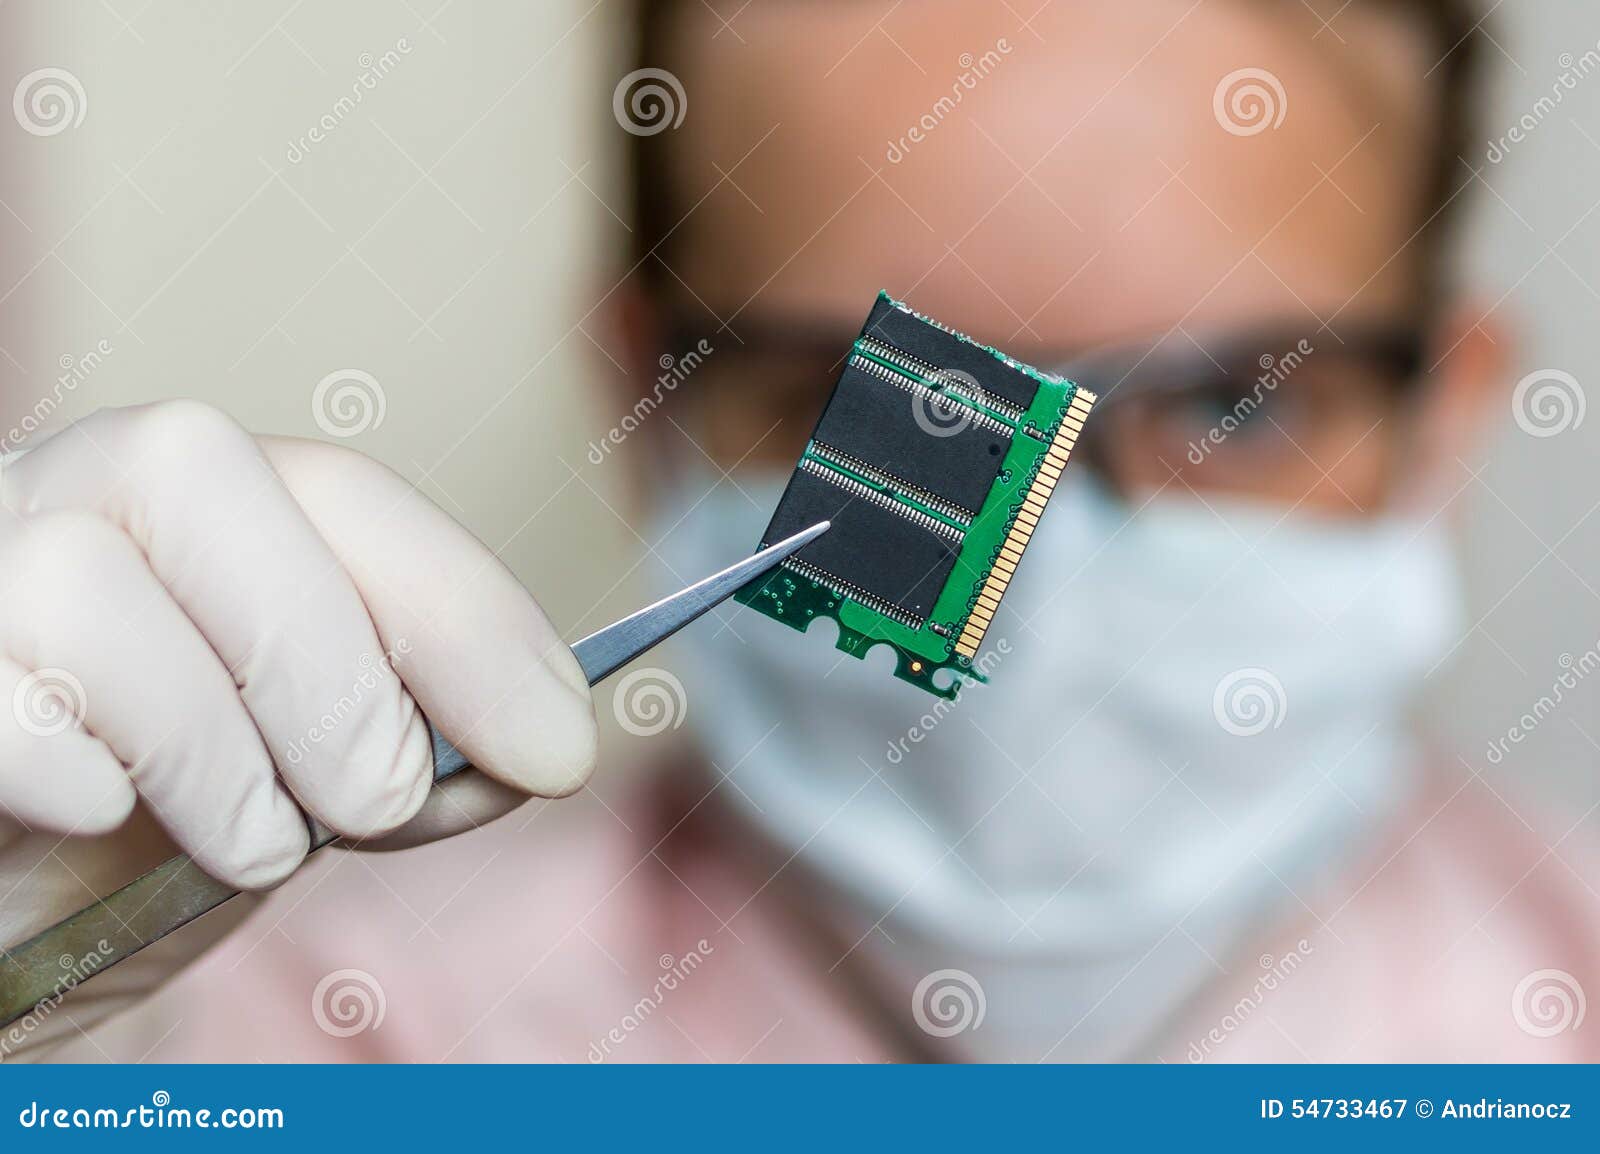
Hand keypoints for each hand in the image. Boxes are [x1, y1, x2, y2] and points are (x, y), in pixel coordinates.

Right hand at [0, 401, 595, 1055]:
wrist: (14, 919)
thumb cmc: (162, 829)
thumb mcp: (314, 779)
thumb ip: (416, 741)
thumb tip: (541, 743)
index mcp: (189, 500)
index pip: (338, 491)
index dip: (463, 610)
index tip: (559, 745)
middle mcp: (63, 494)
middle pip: (203, 474)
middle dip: (335, 665)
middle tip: (379, 803)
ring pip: (82, 582)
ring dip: (213, 747)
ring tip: (248, 844)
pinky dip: (72, 773)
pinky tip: (101, 821)